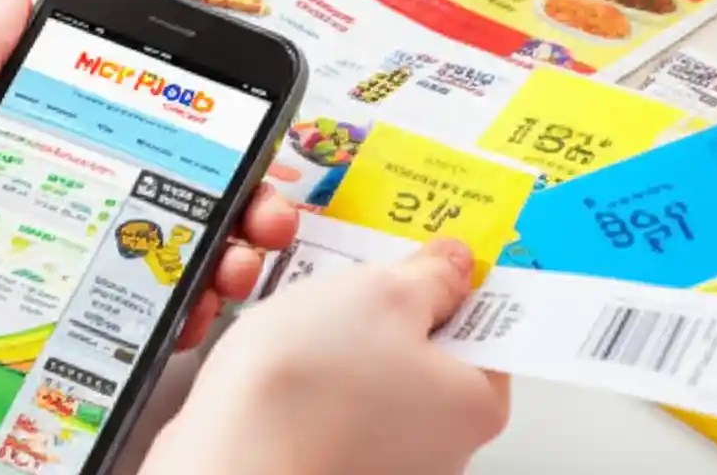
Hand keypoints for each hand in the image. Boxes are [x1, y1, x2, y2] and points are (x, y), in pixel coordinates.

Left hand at [0, 0, 297, 385]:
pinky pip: (104, 334)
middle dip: (232, 213)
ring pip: (147, 274)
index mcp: (29, 150)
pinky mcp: (23, 336)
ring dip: (210, 270)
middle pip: (160, 211)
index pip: (139, 141)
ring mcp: (38, 275)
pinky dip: (158, 327)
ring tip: (234, 272)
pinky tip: (186, 320)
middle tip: (265, 222)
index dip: (205, 146)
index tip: (251, 151)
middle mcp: (45, 211)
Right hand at [143, 240, 509, 474]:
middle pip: (427, 349)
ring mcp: (385, 458)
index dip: (448, 284)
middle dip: (386, 309)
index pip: (486, 327)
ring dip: (343, 339)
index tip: (417, 261)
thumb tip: (451, 263)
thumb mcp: (381, 292)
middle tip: (350, 284)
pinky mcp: (333, 458)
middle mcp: (440, 443)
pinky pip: (334, 399)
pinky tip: (286, 360)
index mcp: (474, 403)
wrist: (229, 454)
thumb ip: (430, 274)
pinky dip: (314, 374)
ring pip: (374, 371)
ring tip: (305, 322)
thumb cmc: (305, 390)